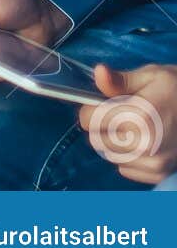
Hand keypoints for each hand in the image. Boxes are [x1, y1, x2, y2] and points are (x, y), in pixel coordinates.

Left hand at [79, 64, 176, 183]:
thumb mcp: (154, 76)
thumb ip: (120, 80)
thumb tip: (99, 73)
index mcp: (139, 116)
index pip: (88, 119)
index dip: (90, 108)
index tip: (100, 103)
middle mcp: (145, 144)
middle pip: (95, 138)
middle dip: (100, 125)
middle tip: (117, 114)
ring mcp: (153, 163)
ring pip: (108, 154)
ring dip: (113, 141)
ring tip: (132, 127)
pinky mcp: (159, 174)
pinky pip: (125, 168)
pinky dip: (127, 156)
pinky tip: (141, 142)